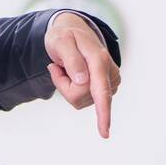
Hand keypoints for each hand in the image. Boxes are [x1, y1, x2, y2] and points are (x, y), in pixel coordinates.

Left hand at [43, 12, 120, 138]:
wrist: (75, 32)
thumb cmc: (65, 36)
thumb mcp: (60, 41)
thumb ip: (71, 59)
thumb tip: (82, 81)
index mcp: (99, 60)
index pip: (101, 90)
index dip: (103, 113)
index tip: (104, 132)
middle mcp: (108, 72)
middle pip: (80, 96)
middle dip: (63, 86)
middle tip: (56, 67)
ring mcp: (109, 82)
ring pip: (81, 100)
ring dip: (67, 87)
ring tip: (66, 68)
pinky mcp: (106, 89)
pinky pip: (83, 99)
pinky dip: (72, 89)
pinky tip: (74, 74)